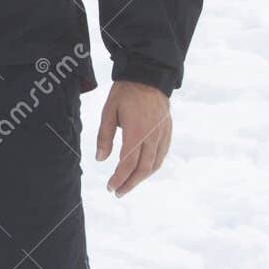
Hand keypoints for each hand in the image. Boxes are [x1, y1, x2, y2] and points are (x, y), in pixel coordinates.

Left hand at [95, 80, 171, 196]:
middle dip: (130, 184)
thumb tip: (101, 159)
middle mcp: (152, 136)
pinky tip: (144, 170)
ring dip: (142, 178)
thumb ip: (104, 137)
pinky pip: (162, 154)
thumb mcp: (108, 111)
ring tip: (129, 184)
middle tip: (118, 192)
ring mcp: (162, 134)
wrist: (149, 75)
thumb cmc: (126, 92)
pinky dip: (153, 167)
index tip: (110, 187)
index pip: (128, 164)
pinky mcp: (167, 131)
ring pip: (155, 164)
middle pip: (143, 169)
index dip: (119, 179)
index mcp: (136, 131)